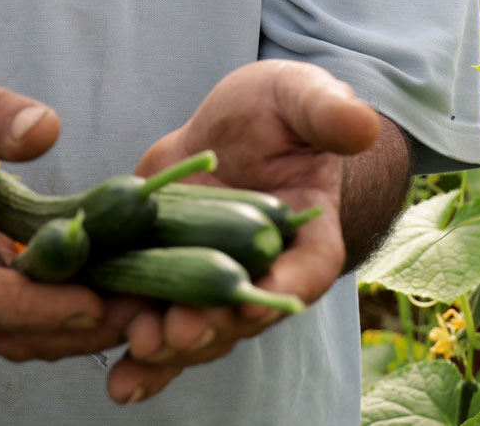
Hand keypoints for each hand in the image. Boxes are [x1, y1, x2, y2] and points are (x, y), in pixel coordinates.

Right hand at [0, 70, 143, 361]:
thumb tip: (45, 129)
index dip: (34, 307)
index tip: (91, 302)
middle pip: (13, 333)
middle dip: (80, 331)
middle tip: (150, 311)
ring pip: (34, 337)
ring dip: (94, 330)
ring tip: (158, 305)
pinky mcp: (3, 291)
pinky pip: (46, 316)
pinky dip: (92, 313)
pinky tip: (141, 290)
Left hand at [106, 61, 381, 403]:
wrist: (235, 129)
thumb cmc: (282, 112)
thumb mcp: (301, 97)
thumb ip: (328, 111)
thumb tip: (361, 123)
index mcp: (308, 238)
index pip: (305, 271)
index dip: (282, 289)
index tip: (253, 300)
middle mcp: (263, 275)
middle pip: (242, 316)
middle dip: (209, 328)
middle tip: (177, 332)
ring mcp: (212, 282)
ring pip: (196, 330)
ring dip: (169, 349)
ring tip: (140, 348)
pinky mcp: (169, 278)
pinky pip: (157, 323)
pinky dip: (139, 357)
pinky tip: (118, 381)